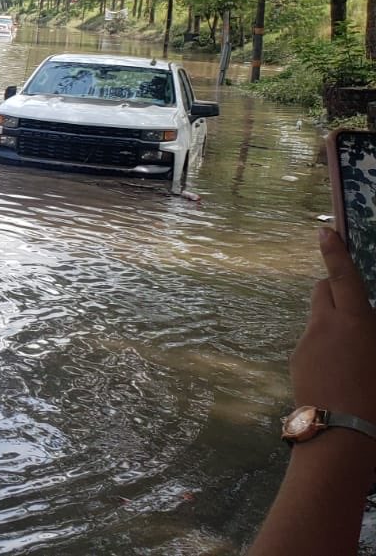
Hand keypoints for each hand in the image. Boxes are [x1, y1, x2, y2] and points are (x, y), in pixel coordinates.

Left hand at [291, 229, 375, 424]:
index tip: (325, 230)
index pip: (343, 276)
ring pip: (318, 319)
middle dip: (336, 290)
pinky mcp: (295, 360)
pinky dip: (324, 347)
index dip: (335, 252)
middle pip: (322, 290)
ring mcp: (306, 342)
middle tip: (355, 307)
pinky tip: (339, 374)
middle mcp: (324, 325)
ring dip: (332, 323)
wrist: (343, 434)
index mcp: (354, 320)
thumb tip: (362, 320)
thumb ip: (370, 329)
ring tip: (354, 356)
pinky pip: (312, 343)